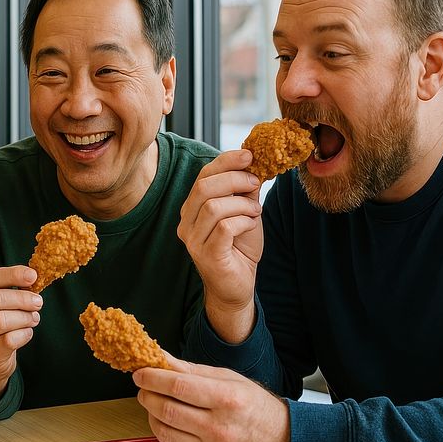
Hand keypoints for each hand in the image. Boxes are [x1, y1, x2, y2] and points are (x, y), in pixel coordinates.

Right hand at [0, 266, 41, 402]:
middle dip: (21, 298)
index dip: (12, 275)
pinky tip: (27, 332)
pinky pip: (8, 340)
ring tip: (33, 318)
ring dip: (24, 317)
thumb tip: (31, 276)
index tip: (33, 276)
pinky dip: (24, 334)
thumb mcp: (1, 302)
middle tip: (38, 302)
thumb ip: (11, 287)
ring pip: (0, 320)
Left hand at [134, 354, 289, 441]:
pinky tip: (168, 419)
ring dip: (150, 413)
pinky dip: (164, 430)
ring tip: (154, 401)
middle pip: (166, 409)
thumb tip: (162, 359)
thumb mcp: (228, 378)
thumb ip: (192, 370)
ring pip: (164, 430)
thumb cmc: (257, 407)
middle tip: (144, 386)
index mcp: (227, 399)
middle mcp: (219, 426)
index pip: (178, 386)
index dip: (153, 378)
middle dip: (147, 394)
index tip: (142, 372)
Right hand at [177, 150, 262, 341]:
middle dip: (234, 179)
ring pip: (213, 207)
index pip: (203, 176)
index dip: (225, 161)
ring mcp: (193, 240)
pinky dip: (243, 222)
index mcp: (192, 208)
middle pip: (204, 187)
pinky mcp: (206, 255)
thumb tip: (255, 162)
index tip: (249, 154)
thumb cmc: (239, 249)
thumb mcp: (245, 212)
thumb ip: (245, 190)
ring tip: (255, 211)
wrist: (237, 287)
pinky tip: (250, 225)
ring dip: (242, 204)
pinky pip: (224, 228)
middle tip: (256, 183)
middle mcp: (186, 222)